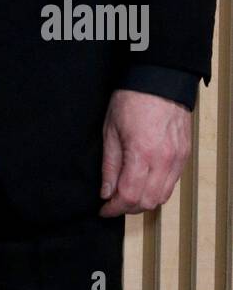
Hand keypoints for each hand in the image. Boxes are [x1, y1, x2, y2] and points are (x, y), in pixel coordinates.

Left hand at [99, 89, 191, 216]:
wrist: (160, 80)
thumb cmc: (132, 99)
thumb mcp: (110, 130)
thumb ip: (109, 165)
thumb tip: (106, 192)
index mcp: (142, 153)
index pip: (129, 195)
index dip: (114, 208)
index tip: (104, 209)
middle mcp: (164, 160)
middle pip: (148, 202)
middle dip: (128, 208)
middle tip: (113, 203)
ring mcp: (178, 159)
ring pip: (162, 196)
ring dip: (144, 202)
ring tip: (127, 195)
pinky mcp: (185, 156)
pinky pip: (172, 184)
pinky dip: (157, 190)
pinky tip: (144, 183)